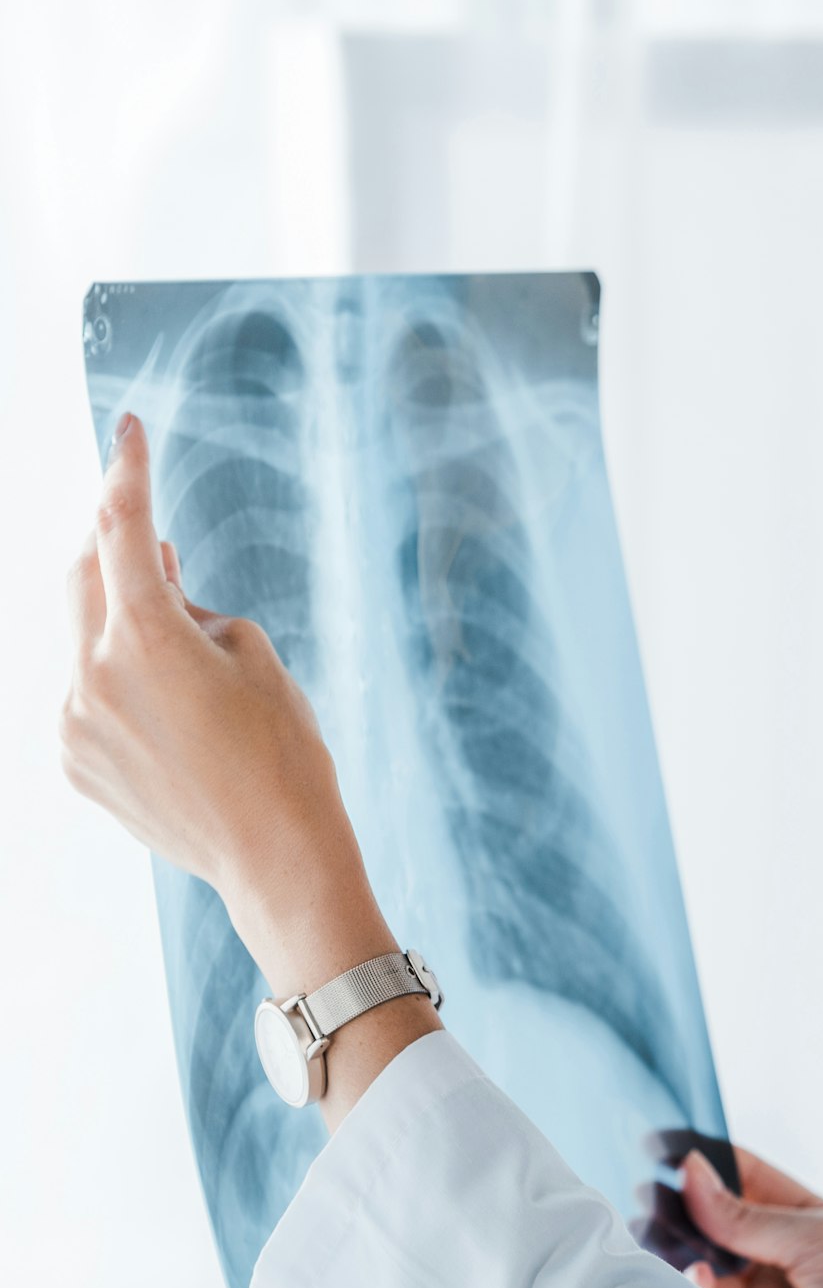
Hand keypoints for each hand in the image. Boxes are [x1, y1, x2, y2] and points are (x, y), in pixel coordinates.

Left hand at [60, 414, 357, 908]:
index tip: (127, 430)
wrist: (276, 858)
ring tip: (186, 662)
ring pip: (82, 640)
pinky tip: (174, 719)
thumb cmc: (284, 756)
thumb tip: (155, 588)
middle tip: (159, 554)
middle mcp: (92, 674)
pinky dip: (117, 684)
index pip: (122, 526)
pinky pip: (84, 696)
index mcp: (145, 637)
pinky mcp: (73, 762)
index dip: (127, 470)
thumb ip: (195, 610)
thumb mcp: (255, 658)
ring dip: (122, 628)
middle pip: (83, 575)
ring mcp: (74, 722)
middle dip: (115, 552)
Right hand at [672, 1147, 822, 1287]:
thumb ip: (747, 1215)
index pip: (746, 1178)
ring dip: (690, 1258)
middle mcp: (778, 1254)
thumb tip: (691, 1172)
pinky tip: (697, 1281)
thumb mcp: (812, 1237)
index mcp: (802, 1218)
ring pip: (708, 1269)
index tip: (661, 1148)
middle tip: (650, 1204)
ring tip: (691, 1257)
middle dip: (687, 1216)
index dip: (709, 1162)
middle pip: (718, 1226)